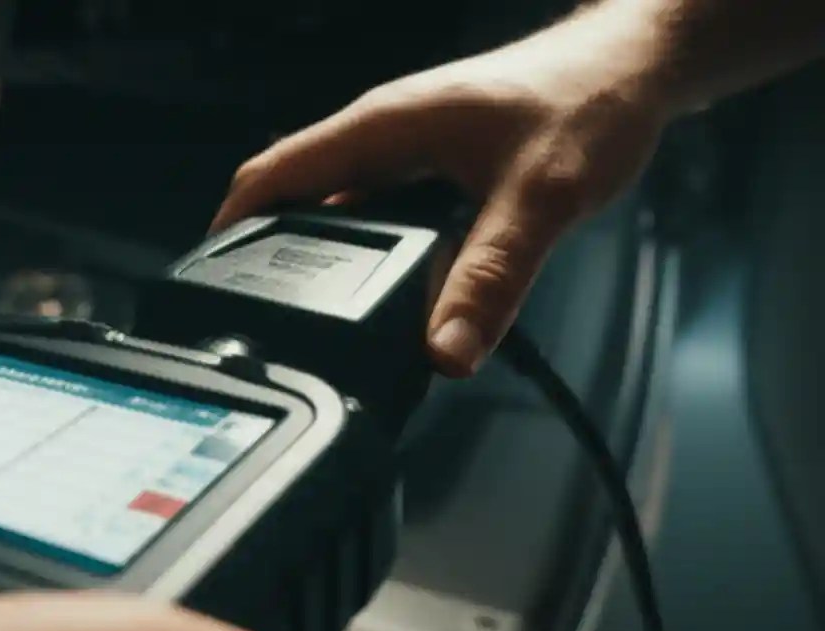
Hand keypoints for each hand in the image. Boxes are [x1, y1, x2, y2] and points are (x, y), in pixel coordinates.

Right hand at [212, 9, 673, 375]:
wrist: (634, 68)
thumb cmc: (589, 103)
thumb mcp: (540, 199)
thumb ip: (492, 281)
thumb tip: (446, 354)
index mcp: (383, 126)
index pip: (273, 172)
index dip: (228, 225)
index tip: (203, 278)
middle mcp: (383, 134)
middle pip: (293, 194)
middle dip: (265, 252)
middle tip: (255, 317)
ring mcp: (406, 149)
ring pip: (336, 206)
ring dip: (316, 254)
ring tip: (306, 315)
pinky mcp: (432, 165)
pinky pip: (375, 211)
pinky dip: (363, 252)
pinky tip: (381, 291)